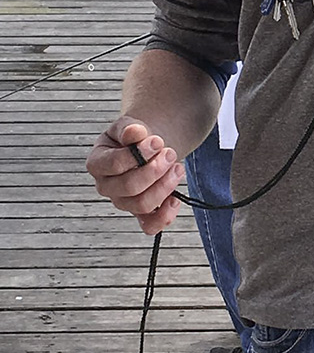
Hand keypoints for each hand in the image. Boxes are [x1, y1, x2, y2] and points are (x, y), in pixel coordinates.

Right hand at [86, 116, 184, 234]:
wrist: (146, 147)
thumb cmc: (134, 138)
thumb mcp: (128, 127)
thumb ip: (129, 128)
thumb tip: (136, 132)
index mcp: (97, 163)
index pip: (114, 164)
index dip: (139, 154)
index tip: (158, 141)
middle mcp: (106, 186)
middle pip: (129, 187)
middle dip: (155, 170)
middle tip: (170, 153)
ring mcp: (123, 202)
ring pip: (142, 205)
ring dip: (165, 186)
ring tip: (177, 167)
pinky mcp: (140, 214)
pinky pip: (150, 226)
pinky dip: (165, 216)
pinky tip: (175, 199)